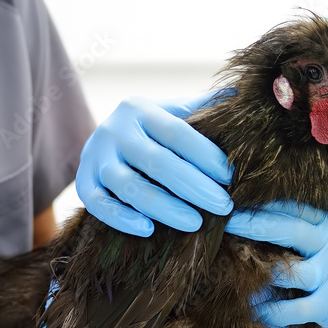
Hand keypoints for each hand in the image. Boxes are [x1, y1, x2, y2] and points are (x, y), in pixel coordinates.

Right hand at [76, 91, 234, 236]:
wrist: (107, 139)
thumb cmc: (155, 130)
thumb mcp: (176, 113)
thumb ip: (205, 109)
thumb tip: (244, 97)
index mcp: (141, 109)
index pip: (178, 132)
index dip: (206, 156)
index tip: (232, 177)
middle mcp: (114, 130)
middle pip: (157, 161)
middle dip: (194, 186)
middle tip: (224, 206)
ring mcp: (96, 157)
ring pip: (129, 186)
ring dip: (164, 207)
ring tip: (195, 223)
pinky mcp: (84, 183)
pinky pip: (98, 205)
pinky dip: (122, 219)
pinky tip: (148, 230)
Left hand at [225, 201, 327, 327]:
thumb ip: (313, 232)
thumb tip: (270, 221)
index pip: (293, 208)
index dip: (263, 205)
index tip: (236, 201)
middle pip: (286, 229)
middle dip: (253, 225)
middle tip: (227, 223)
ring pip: (285, 270)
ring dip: (257, 274)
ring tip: (232, 273)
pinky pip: (291, 308)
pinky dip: (271, 311)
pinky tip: (257, 311)